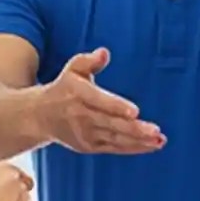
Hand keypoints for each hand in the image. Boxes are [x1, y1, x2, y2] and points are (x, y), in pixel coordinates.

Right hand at [36, 48, 165, 154]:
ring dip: (138, 141)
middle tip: (155, 130)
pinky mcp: (89, 146)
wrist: (40, 117)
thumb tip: (104, 52)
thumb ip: (89, 61)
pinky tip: (151, 145)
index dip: (117, 107)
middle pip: (111, 124)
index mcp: (79, 94)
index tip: (135, 111)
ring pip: (115, 139)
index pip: (100, 101)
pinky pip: (114, 148)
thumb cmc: (64, 87)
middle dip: (134, 129)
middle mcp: (82, 116)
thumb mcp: (73, 69)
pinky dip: (133, 148)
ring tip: (159, 140)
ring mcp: (86, 134)